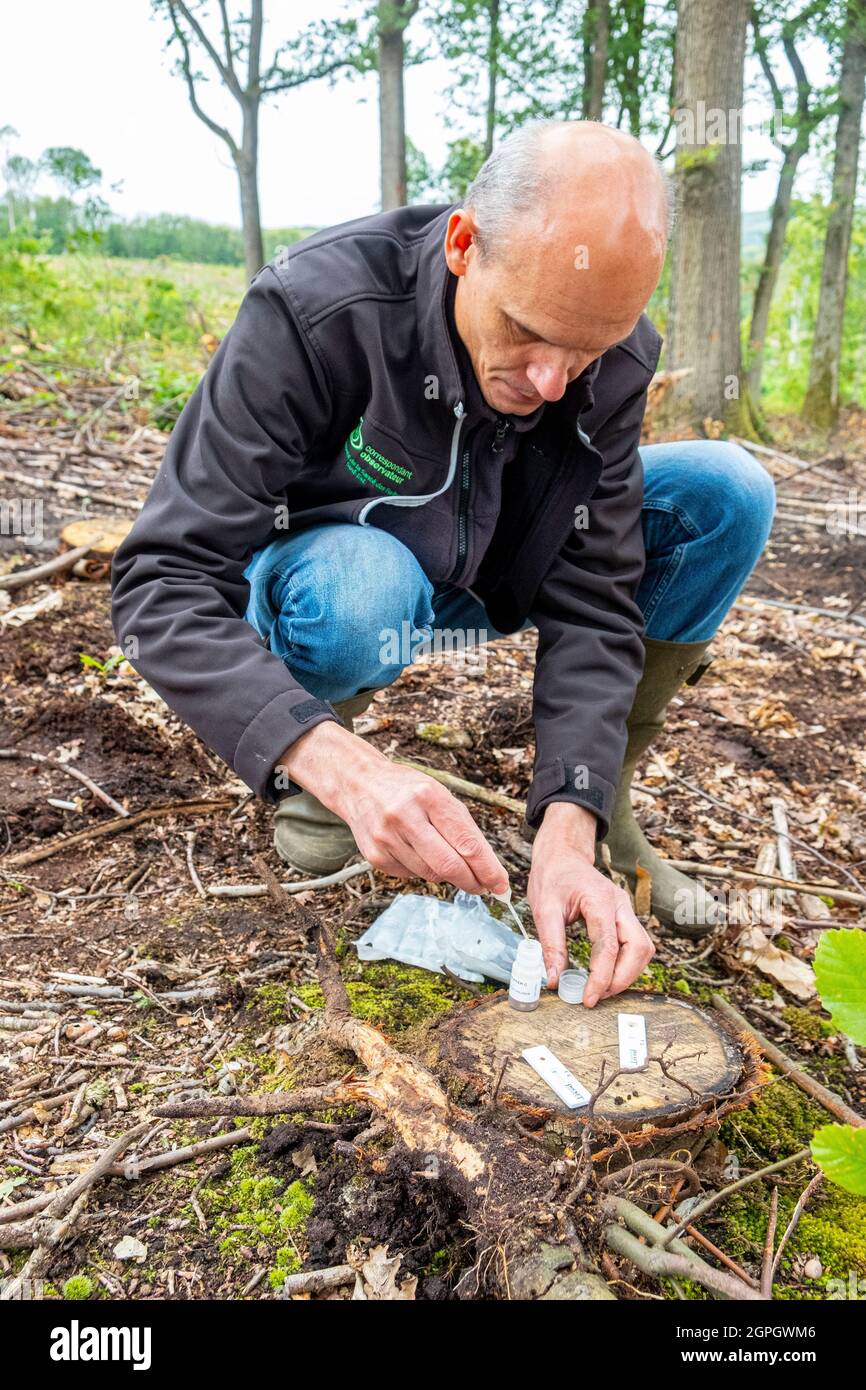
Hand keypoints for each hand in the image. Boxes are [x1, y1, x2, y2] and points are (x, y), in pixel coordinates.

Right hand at [276, 721, 508, 893]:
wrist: (359, 784)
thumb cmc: (407, 790)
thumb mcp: (438, 795)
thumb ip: (462, 828)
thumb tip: (485, 867)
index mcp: (429, 796)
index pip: (466, 842)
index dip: (487, 868)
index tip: (500, 883)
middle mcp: (405, 816)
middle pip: (449, 865)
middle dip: (471, 882)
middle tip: (483, 887)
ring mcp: (387, 838)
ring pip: (430, 874)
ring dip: (446, 874)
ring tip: (445, 858)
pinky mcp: (375, 855)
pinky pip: (411, 875)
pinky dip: (422, 870)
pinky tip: (416, 852)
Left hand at [527, 802, 654, 1003]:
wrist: (563, 857)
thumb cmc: (553, 878)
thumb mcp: (543, 909)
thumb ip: (551, 945)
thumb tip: (554, 980)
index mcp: (600, 900)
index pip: (610, 945)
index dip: (601, 977)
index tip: (588, 999)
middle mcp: (620, 905)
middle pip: (639, 948)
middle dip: (622, 978)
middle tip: (597, 997)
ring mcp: (626, 910)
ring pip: (643, 949)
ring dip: (627, 974)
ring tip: (601, 990)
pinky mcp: (625, 917)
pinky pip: (636, 946)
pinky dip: (626, 965)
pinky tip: (607, 976)